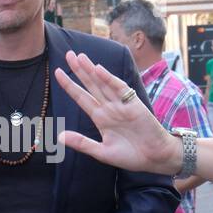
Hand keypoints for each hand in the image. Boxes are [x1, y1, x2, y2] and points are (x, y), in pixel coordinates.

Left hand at [54, 50, 181, 174]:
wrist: (155, 158)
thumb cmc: (130, 156)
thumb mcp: (102, 152)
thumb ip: (82, 143)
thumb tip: (59, 136)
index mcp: (100, 118)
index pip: (81, 97)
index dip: (69, 85)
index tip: (57, 73)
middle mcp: (109, 108)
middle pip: (91, 85)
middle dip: (79, 70)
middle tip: (68, 54)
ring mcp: (120, 104)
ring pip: (103, 83)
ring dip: (92, 70)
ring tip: (80, 57)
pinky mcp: (133, 104)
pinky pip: (119, 88)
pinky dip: (109, 79)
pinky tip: (98, 69)